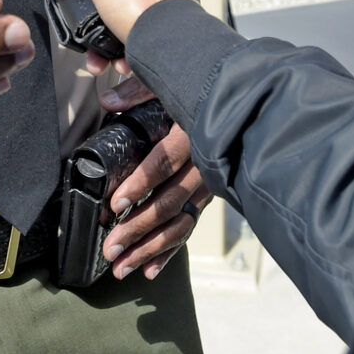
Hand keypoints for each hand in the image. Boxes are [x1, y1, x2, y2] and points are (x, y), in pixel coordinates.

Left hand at [98, 77, 210, 279]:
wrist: (247, 102)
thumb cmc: (200, 89)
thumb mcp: (170, 82)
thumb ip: (139, 90)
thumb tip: (106, 99)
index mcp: (192, 133)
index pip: (163, 162)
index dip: (139, 185)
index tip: (115, 204)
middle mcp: (204, 164)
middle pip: (168, 202)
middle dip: (137, 228)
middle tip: (109, 247)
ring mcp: (208, 185)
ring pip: (178, 223)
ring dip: (149, 248)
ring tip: (120, 267)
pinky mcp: (208, 196)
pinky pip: (188, 227)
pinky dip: (169, 251)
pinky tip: (148, 271)